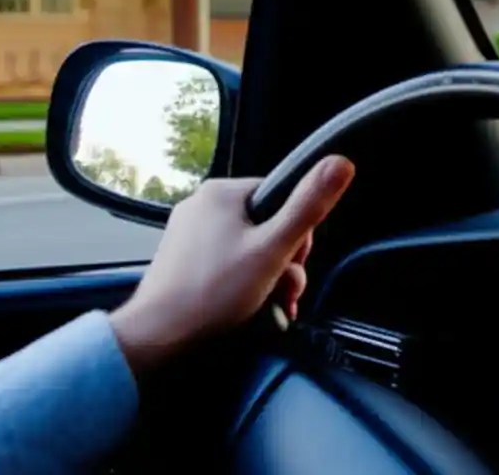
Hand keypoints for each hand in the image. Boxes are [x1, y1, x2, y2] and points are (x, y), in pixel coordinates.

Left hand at [109, 155, 355, 374]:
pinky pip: (226, 263)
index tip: (295, 263)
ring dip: (267, 276)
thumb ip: (308, 207)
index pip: (281, 197)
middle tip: (282, 290)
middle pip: (266, 225)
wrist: (158, 335)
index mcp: (222, 192)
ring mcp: (189, 234)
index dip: (298, 232)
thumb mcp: (273, 249)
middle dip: (283, 261)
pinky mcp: (182, 260)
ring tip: (267, 304)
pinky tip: (247, 306)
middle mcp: (201, 206)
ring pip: (248, 247)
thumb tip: (340, 163)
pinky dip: (242, 283)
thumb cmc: (213, 293)